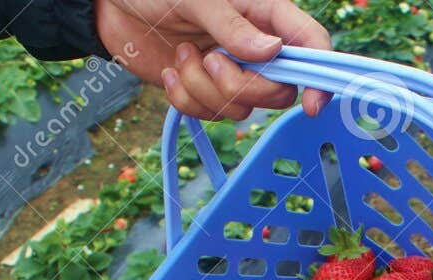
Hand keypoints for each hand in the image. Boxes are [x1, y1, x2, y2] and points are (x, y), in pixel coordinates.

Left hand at [96, 0, 331, 120]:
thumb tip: (271, 51)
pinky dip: (187, 99)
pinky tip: (172, 73)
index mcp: (266, 14)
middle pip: (278, 91)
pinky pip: (211, 115)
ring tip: (182, 55)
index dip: (319, 77)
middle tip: (211, 61)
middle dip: (242, 86)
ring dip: (205, 89)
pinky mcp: (207, 92)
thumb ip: (233, 26)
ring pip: (242, 107)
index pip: (311, 45)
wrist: (113, 7)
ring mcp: (233, 72)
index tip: (310, 104)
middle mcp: (257, 47)